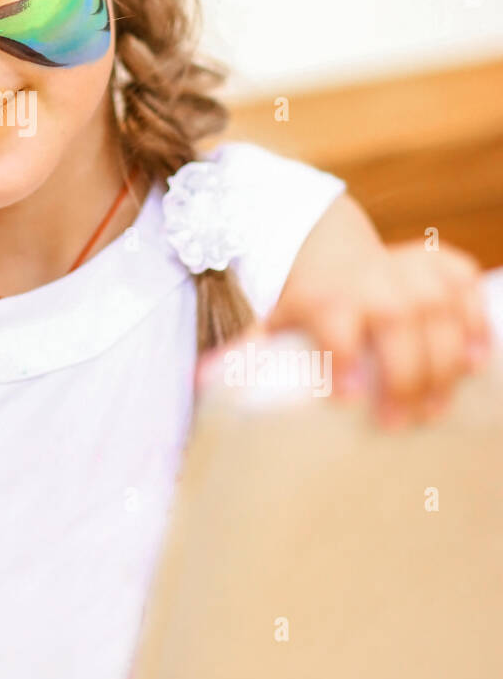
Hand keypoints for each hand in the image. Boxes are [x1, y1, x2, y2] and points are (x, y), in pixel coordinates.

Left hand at [261, 239, 491, 427]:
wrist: (335, 255)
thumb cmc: (307, 309)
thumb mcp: (274, 327)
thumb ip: (246, 354)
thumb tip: (204, 382)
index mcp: (326, 295)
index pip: (333, 320)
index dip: (340, 355)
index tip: (345, 397)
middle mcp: (372, 279)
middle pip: (396, 321)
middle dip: (403, 375)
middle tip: (398, 423)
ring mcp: (412, 270)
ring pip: (440, 312)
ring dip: (444, 364)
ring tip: (435, 409)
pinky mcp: (445, 267)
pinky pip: (469, 291)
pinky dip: (477, 324)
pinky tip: (475, 362)